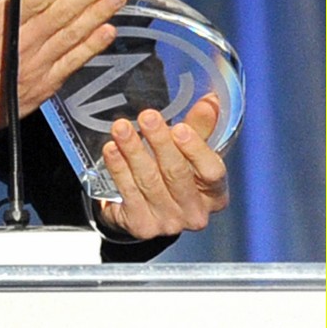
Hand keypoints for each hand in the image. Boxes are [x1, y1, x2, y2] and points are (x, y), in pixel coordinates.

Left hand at [96, 94, 229, 238]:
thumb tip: (209, 101)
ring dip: (133, 151)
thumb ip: (200, 127)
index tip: (179, 127)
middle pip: (177, 174)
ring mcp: (168, 223)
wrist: (144, 209)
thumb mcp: (189, 151)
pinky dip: (118, 168)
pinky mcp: (141, 226)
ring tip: (121, 128)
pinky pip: (127, 192)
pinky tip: (111, 150)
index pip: (212, 172)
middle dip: (160, 142)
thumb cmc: (173, 175)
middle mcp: (194, 212)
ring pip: (149, 181)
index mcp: (215, 194)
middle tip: (146, 117)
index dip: (195, 149)